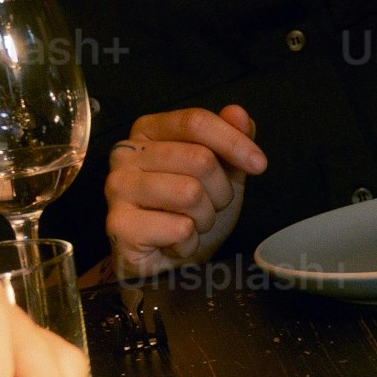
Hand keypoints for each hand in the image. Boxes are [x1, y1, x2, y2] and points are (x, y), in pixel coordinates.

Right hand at [106, 104, 263, 278]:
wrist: (165, 263)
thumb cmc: (188, 212)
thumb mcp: (221, 172)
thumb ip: (230, 138)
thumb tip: (237, 113)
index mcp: (148, 131)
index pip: (195, 121)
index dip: (234, 142)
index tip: (258, 163)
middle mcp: (126, 154)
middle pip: (198, 158)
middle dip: (220, 191)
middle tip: (210, 206)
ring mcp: (118, 188)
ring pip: (190, 193)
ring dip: (205, 218)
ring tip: (192, 224)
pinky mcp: (119, 224)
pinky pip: (179, 227)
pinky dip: (189, 241)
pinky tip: (175, 242)